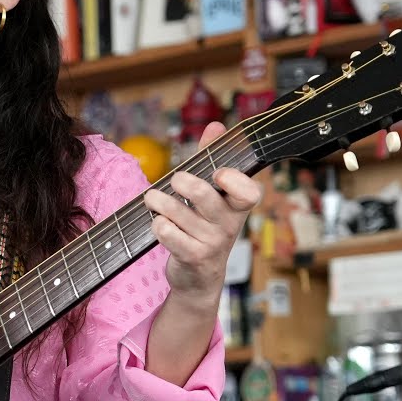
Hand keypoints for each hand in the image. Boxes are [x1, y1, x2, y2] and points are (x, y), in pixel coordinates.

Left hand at [145, 122, 260, 306]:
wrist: (199, 276)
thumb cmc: (204, 225)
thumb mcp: (213, 193)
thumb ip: (212, 158)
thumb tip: (216, 125)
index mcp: (236, 206)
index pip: (249, 193)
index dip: (235, 181)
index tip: (218, 172)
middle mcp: (228, 225)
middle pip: (206, 198)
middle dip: (185, 184)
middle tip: (174, 178)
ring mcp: (211, 243)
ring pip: (178, 214)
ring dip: (160, 202)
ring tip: (151, 198)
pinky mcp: (192, 257)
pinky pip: (168, 234)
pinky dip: (158, 225)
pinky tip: (157, 223)